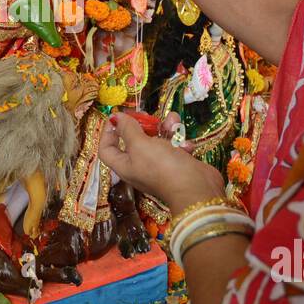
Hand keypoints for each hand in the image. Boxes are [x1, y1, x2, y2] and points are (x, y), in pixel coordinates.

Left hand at [99, 112, 224, 210]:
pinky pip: (175, 146)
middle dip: (142, 125)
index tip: (116, 118)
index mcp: (124, 165)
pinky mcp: (178, 162)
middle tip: (147, 115)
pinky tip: (186, 145)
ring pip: (158, 139)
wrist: (197, 188)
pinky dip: (181, 142)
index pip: (107, 149)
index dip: (108, 133)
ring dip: (166, 129)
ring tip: (174, 124)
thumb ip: (128, 129)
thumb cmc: (162, 166)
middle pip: (134, 140)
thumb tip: (116, 118)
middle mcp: (140, 165)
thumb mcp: (140, 145)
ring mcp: (160, 164)